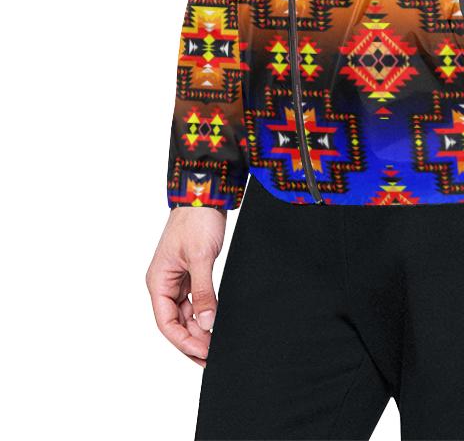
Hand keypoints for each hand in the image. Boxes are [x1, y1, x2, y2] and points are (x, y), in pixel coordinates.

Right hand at [146, 206, 225, 366]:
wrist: (205, 195)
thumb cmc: (197, 221)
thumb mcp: (201, 258)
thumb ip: (204, 291)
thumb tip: (207, 322)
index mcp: (158, 281)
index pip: (166, 323)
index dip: (184, 341)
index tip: (203, 353)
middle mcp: (164, 283)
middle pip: (175, 322)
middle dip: (193, 340)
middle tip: (213, 356)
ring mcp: (177, 278)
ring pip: (185, 313)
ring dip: (199, 329)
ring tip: (217, 344)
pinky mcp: (191, 272)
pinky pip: (194, 300)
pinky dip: (204, 313)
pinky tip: (215, 323)